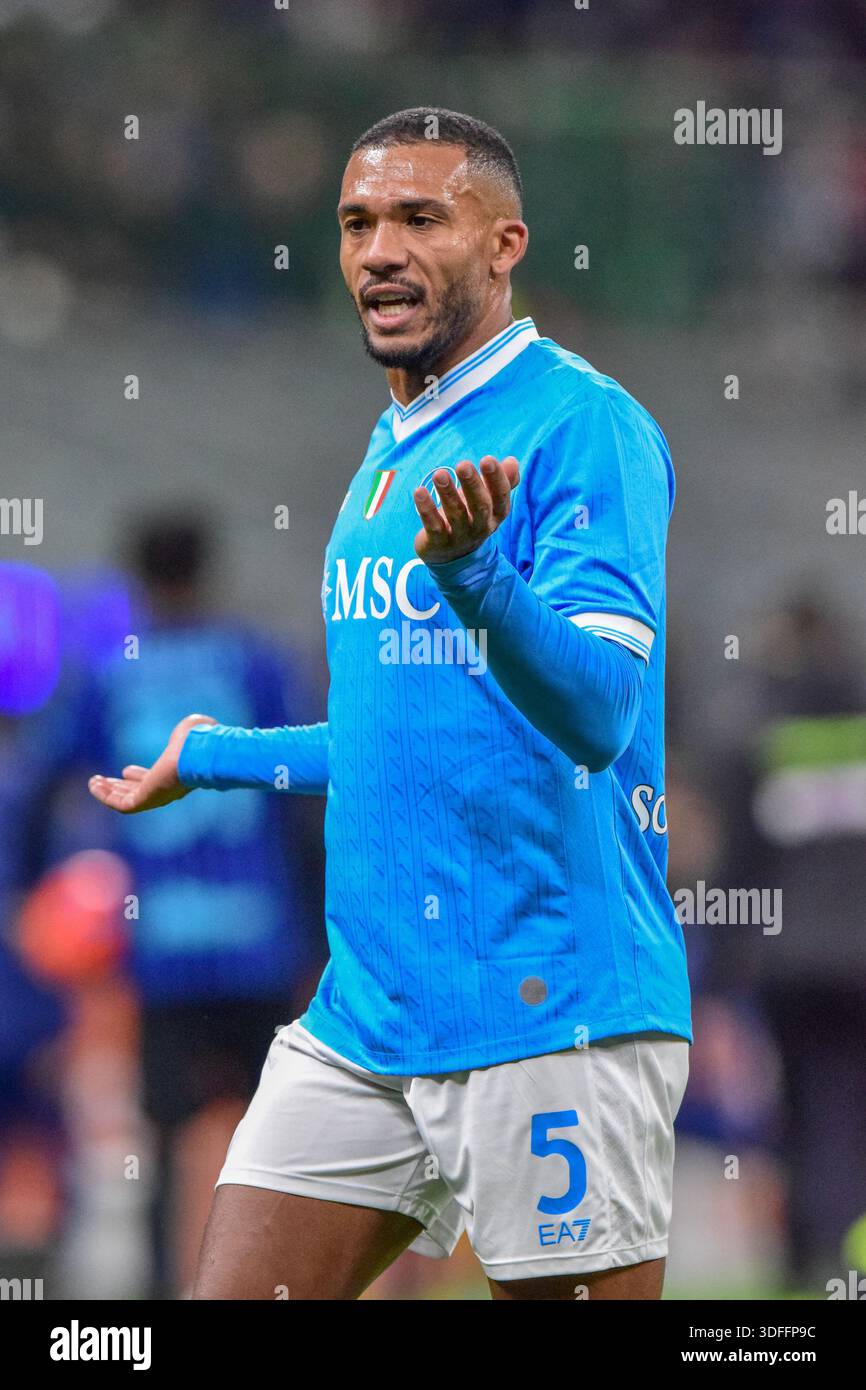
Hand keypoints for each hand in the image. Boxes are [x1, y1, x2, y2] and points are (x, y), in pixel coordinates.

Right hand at [88, 713, 216, 813]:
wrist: (200, 753)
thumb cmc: (198, 739)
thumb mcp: (191, 730)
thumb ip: (186, 731)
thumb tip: (188, 729)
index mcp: (178, 774)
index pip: (156, 781)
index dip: (140, 778)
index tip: (126, 771)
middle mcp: (168, 788)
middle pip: (140, 793)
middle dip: (121, 787)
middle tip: (103, 779)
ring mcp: (158, 796)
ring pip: (128, 801)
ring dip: (109, 792)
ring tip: (93, 781)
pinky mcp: (147, 800)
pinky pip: (122, 805)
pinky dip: (105, 797)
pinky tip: (93, 784)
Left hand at [413, 455, 519, 564]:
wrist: (451, 556)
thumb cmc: (471, 517)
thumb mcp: (488, 500)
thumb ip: (501, 481)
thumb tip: (512, 461)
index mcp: (496, 513)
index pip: (500, 496)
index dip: (496, 479)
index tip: (487, 459)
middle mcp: (481, 526)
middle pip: (480, 506)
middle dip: (472, 485)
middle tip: (463, 465)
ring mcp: (460, 536)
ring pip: (456, 514)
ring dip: (448, 493)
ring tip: (439, 474)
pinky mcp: (439, 542)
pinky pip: (433, 526)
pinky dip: (427, 509)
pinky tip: (419, 492)